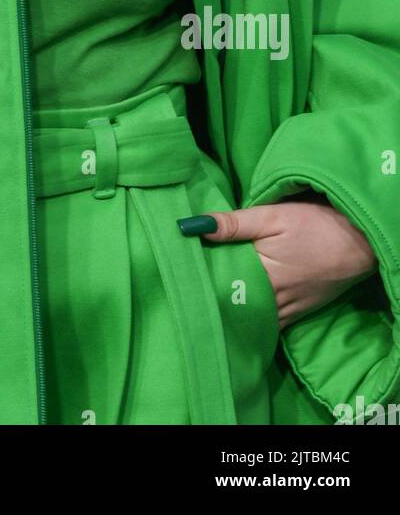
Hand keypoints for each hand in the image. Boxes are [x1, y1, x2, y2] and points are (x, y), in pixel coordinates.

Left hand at [200, 196, 378, 329]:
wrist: (359, 243)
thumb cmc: (316, 225)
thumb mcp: (273, 216)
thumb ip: (234, 224)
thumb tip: (193, 227)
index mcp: (261, 273)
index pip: (220, 281)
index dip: (200, 277)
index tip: (179, 270)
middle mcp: (272, 299)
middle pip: (233, 302)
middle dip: (212, 296)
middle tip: (185, 288)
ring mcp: (287, 309)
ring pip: (250, 317)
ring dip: (232, 309)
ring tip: (205, 301)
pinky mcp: (298, 312)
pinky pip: (269, 323)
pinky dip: (253, 318)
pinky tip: (238, 311)